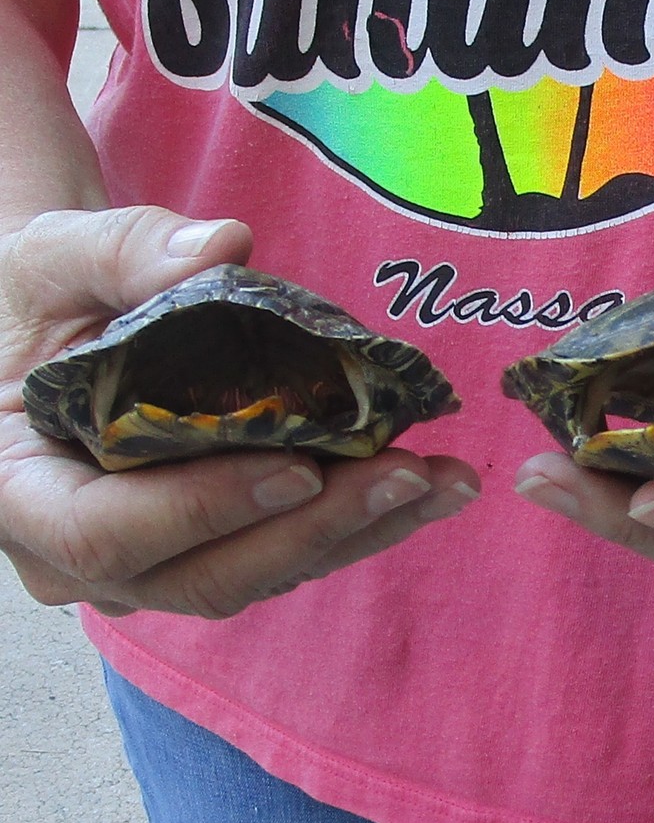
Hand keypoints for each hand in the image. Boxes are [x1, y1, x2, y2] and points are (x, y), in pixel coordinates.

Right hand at [0, 207, 478, 617]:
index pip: (105, 532)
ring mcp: (155, 562)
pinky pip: (285, 551)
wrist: (58, 333)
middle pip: (207, 575)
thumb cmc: (36, 299)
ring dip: (359, 531)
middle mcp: (88, 556)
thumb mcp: (54, 259)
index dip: (204, 510)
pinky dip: (356, 521)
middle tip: (406, 473)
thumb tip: (223, 247)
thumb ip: (120, 252)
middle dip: (315, 528)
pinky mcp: (212, 545)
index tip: (297, 468)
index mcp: (22, 496)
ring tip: (441, 482)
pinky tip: (422, 485)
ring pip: (262, 573)